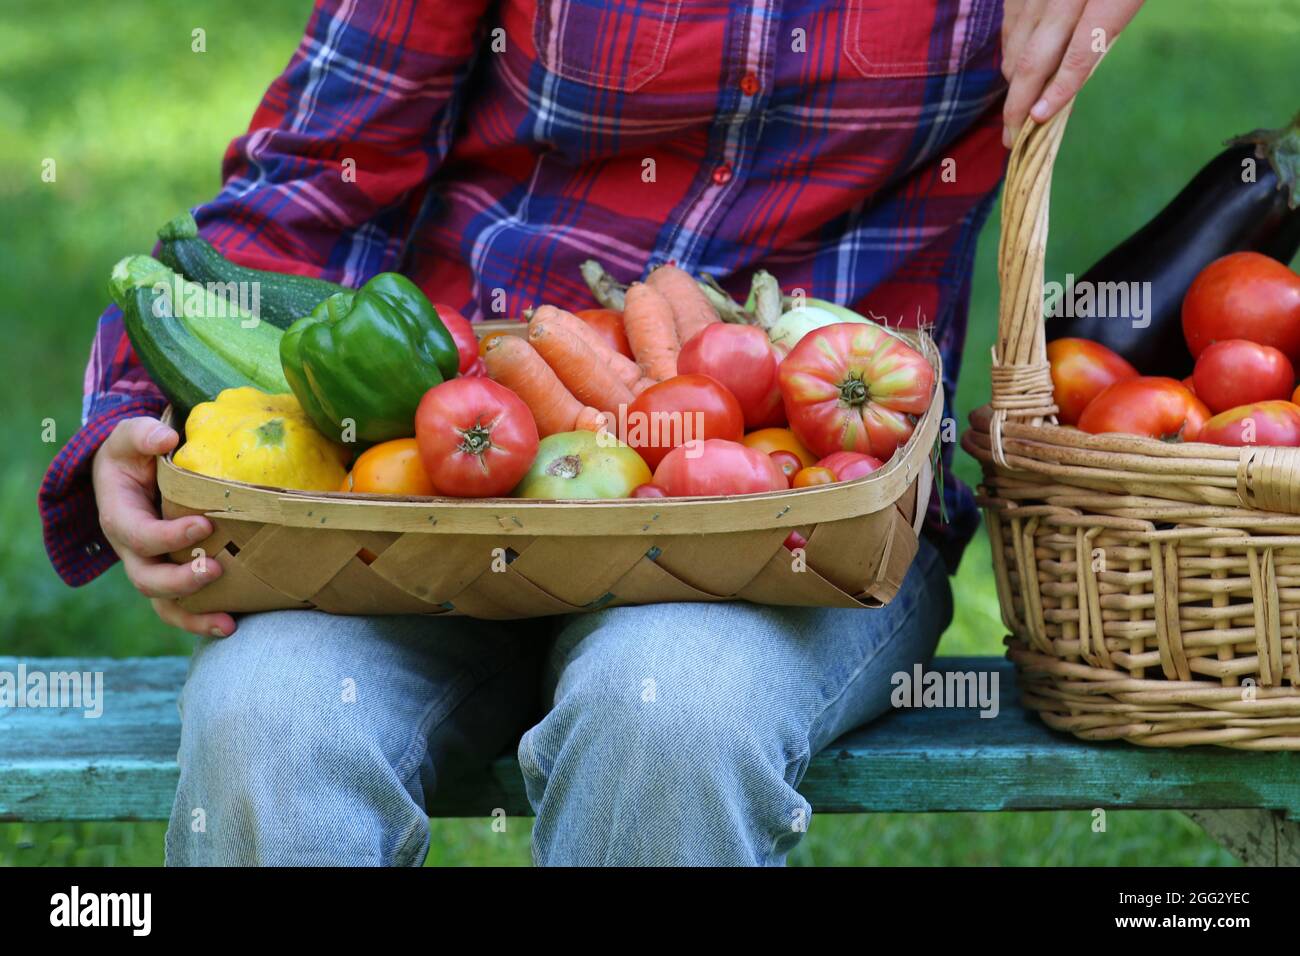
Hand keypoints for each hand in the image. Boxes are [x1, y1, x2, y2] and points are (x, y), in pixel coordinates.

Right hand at [92, 417, 234, 637]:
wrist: (132, 475)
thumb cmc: (134, 454)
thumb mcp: (129, 436)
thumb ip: (143, 433)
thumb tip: (166, 437)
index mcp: (119, 518)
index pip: (139, 535)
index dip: (169, 536)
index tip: (206, 524)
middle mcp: (131, 552)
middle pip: (147, 579)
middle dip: (181, 580)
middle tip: (216, 569)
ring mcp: (150, 568)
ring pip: (163, 604)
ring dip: (194, 615)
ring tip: (228, 622)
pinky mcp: (171, 577)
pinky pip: (181, 609)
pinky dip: (202, 621)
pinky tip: (232, 626)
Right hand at [1001, 0, 1144, 147]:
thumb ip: (1104, 28)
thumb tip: (1070, 78)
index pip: (1079, 56)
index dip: (1058, 92)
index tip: (1038, 121)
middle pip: (1034, 59)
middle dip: (1019, 103)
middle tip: (1010, 139)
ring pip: (1015, 44)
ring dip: (1013, 81)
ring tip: (1015, 108)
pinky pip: (1011, 23)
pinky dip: (1011, 49)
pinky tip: (1015, 65)